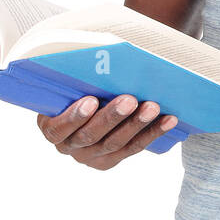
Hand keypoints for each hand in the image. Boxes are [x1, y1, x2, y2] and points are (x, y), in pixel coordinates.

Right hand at [37, 94, 178, 170]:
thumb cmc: (74, 91)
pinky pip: (134, 148)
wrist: (85, 108)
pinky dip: (152, 132)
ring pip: (115, 143)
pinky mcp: (111, 161)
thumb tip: (97, 58)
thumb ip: (75, 81)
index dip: (74, 116)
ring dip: (136, 124)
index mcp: (51, 129)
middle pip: (91, 136)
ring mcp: (91, 157)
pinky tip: (168, 120)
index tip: (91, 100)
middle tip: (130, 99)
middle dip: (112, 117)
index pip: (59, 128)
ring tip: (152, 107)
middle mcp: (69, 148)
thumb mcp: (67, 87)